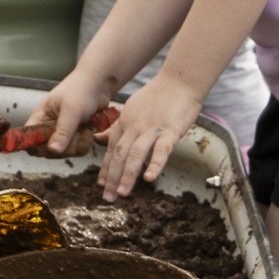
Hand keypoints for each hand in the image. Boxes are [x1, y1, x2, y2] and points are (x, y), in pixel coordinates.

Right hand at [20, 62, 114, 156]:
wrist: (99, 85)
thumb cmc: (80, 90)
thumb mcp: (71, 111)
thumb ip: (62, 131)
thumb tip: (52, 150)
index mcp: (40, 118)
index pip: (28, 139)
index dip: (36, 147)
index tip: (53, 146)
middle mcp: (47, 127)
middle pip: (47, 151)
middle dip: (65, 147)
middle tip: (76, 132)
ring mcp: (61, 133)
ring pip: (65, 153)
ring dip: (78, 143)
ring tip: (85, 127)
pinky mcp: (74, 137)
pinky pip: (77, 150)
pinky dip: (85, 143)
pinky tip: (89, 129)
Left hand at [95, 71, 202, 198]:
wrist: (178, 80)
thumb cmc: (157, 96)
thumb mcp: (131, 110)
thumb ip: (116, 127)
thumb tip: (100, 139)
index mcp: (125, 123)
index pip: (112, 149)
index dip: (106, 168)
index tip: (100, 185)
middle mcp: (134, 127)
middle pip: (120, 155)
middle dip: (113, 177)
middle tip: (108, 197)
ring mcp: (151, 129)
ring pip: (136, 154)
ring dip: (128, 174)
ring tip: (122, 193)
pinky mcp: (170, 130)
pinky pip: (161, 149)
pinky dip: (154, 164)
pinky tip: (149, 178)